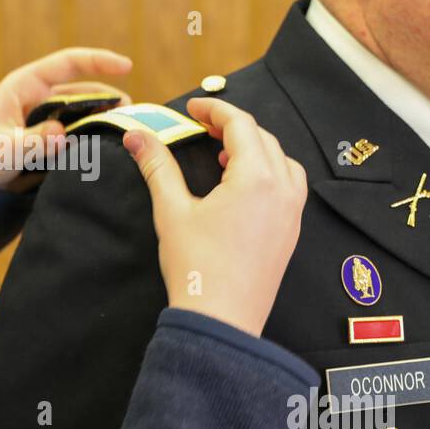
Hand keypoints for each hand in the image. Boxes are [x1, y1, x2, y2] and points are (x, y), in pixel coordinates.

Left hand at [0, 47, 132, 189]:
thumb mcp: (1, 148)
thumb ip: (31, 142)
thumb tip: (61, 134)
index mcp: (27, 85)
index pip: (68, 63)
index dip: (98, 61)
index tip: (126, 66)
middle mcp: (41, 96)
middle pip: (84, 90)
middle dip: (110, 99)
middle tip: (132, 115)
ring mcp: (48, 117)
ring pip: (85, 112)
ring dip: (104, 119)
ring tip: (127, 133)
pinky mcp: (52, 137)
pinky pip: (78, 132)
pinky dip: (94, 136)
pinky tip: (110, 148)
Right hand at [123, 97, 306, 336]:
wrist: (222, 321)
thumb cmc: (197, 266)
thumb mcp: (172, 211)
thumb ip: (157, 166)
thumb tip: (137, 135)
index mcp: (256, 178)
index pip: (240, 124)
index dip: (214, 108)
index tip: (191, 108)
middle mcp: (283, 190)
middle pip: (263, 138)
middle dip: (233, 126)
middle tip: (202, 126)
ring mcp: (292, 213)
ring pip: (282, 161)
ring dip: (255, 148)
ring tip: (225, 156)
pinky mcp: (290, 233)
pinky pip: (289, 186)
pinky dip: (269, 172)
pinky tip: (243, 187)